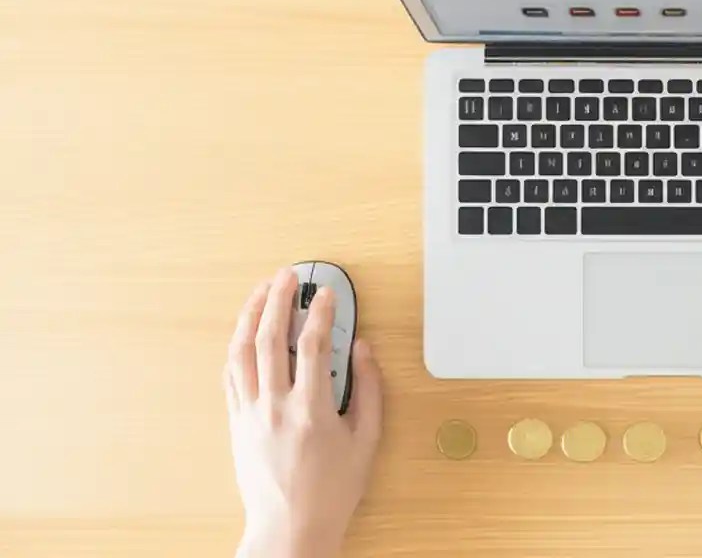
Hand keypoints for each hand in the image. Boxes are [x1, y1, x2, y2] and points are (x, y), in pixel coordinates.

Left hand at [224, 267, 383, 557]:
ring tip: (261, 291)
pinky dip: (237, 346)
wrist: (290, 527)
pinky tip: (245, 332)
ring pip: (241, 352)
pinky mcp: (236, 422)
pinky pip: (231, 374)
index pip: (312, 344)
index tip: (326, 293)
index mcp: (311, 409)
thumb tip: (361, 350)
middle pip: (269, 338)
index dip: (320, 312)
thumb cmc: (333, 490)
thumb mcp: (367, 440)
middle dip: (278, 299)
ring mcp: (250, 413)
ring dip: (250, 315)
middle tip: (288, 275)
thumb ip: (368, 389)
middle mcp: (275, 406)